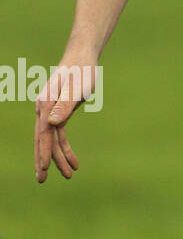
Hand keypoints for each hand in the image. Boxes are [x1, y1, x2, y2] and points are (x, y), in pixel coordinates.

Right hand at [34, 58, 97, 181]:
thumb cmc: (81, 71)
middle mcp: (44, 110)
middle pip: (42, 140)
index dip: (43, 152)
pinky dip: (65, 148)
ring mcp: (50, 112)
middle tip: (42, 181)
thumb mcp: (76, 88)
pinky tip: (74, 161)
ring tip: (69, 175)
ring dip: (58, 158)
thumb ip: (64, 106)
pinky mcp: (59, 113)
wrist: (83, 58)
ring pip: (52, 140)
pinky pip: (59, 135)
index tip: (44, 169)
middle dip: (44, 160)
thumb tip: (50, 124)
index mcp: (45, 105)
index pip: (42, 133)